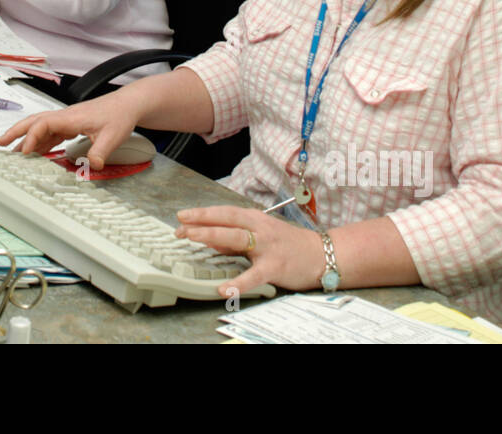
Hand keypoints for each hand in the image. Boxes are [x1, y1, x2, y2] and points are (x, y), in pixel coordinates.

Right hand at [0, 93, 138, 169]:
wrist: (128, 104)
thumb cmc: (119, 115)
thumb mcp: (112, 136)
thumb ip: (100, 152)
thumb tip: (92, 166)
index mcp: (71, 117)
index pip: (43, 124)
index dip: (32, 137)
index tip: (25, 152)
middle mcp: (65, 117)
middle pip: (34, 121)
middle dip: (16, 131)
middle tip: (0, 142)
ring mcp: (67, 120)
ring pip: (41, 127)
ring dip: (26, 137)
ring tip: (13, 151)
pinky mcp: (72, 124)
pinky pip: (51, 132)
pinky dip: (40, 141)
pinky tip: (37, 151)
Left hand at [175, 205, 322, 297]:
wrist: (321, 255)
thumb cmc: (289, 245)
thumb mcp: (261, 235)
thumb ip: (236, 238)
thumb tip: (210, 239)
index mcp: (256, 219)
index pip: (225, 213)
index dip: (203, 214)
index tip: (182, 217)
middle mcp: (260, 229)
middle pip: (227, 220)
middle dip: (202, 221)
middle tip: (180, 225)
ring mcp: (267, 247)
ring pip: (237, 238)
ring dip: (212, 236)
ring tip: (191, 238)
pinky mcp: (274, 267)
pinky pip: (254, 276)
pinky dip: (238, 283)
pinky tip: (224, 289)